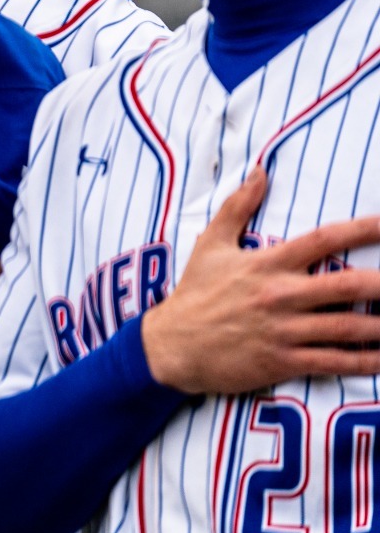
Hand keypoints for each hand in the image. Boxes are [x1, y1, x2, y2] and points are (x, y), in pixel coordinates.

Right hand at [142, 165, 379, 393]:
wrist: (172, 345)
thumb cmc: (194, 293)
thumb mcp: (210, 245)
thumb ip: (237, 206)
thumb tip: (260, 171)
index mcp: (267, 264)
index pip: (323, 240)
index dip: (363, 230)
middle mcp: (280, 294)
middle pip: (348, 285)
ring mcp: (284, 330)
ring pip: (348, 326)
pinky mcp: (283, 361)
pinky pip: (334, 361)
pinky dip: (365, 361)